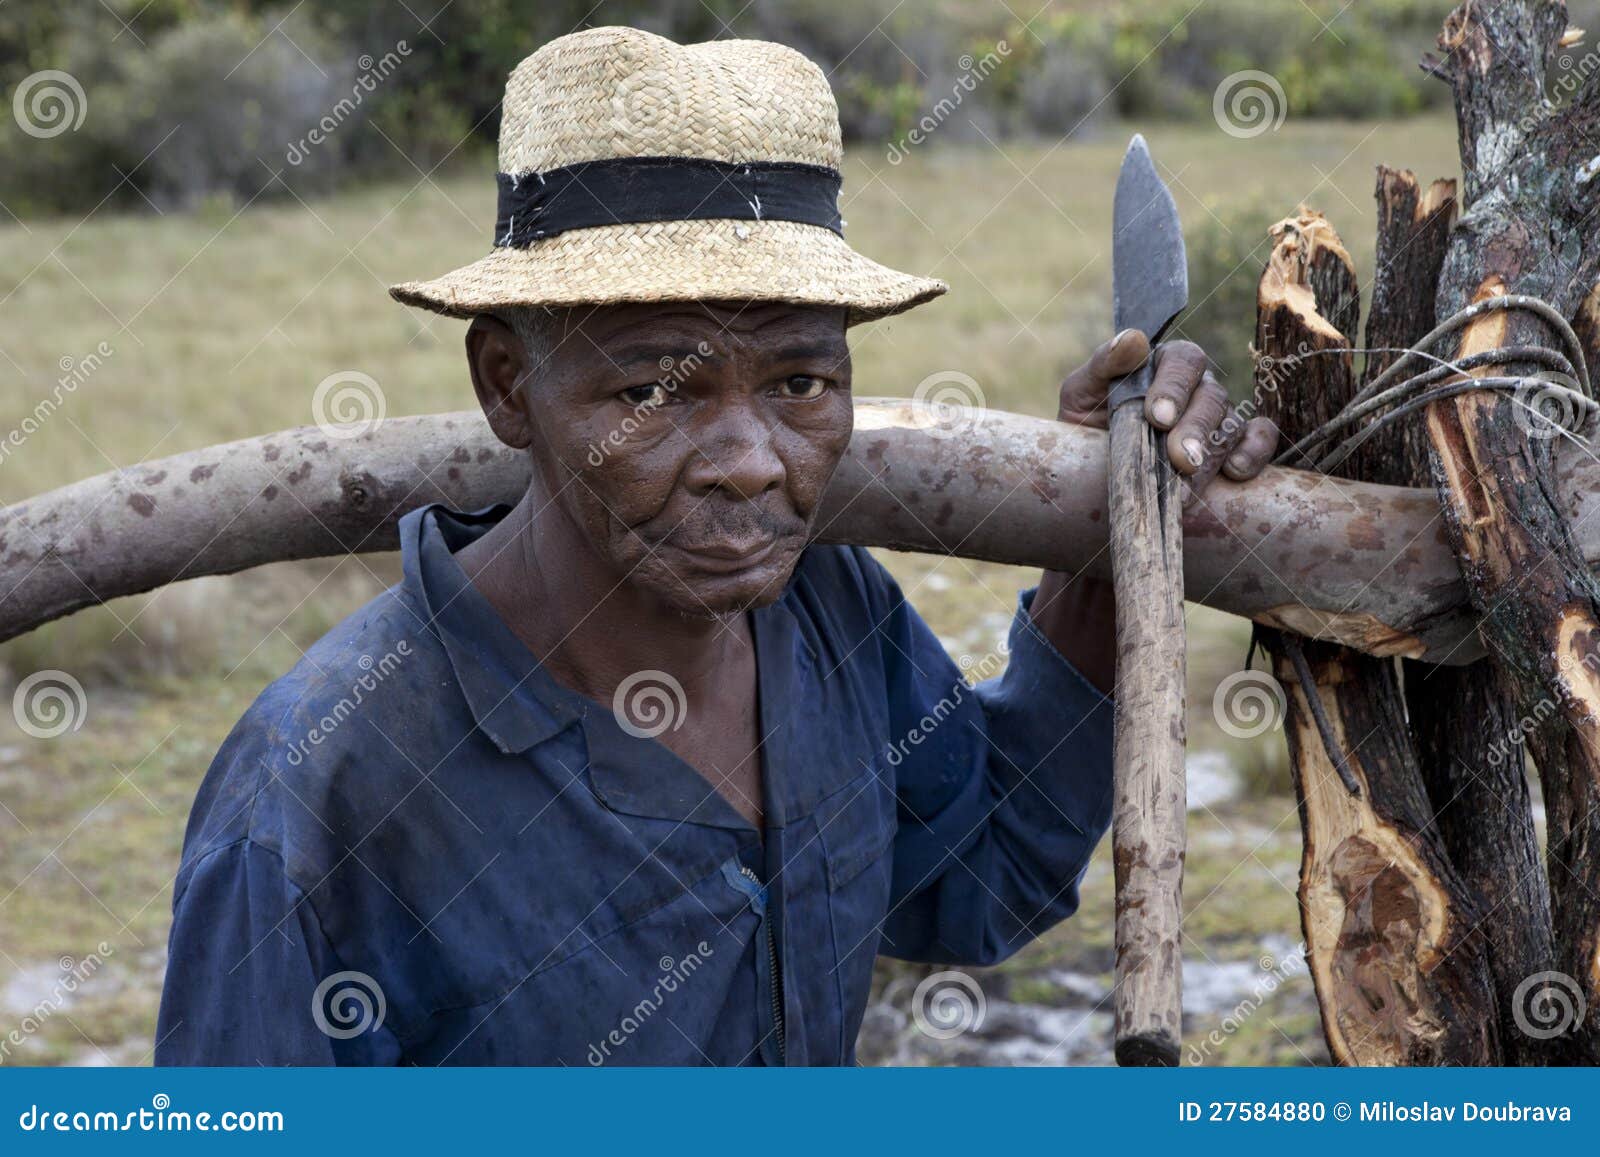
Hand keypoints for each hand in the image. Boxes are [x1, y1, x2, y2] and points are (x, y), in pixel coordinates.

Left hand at [1057, 330, 1278, 500]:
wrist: (1091, 474)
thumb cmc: (1086, 425)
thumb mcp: (1081, 392)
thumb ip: (1104, 363)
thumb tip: (1133, 340)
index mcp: (1165, 364)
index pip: (1184, 360)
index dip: (1175, 386)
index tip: (1157, 418)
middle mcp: (1198, 386)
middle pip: (1212, 397)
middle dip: (1195, 431)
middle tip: (1180, 460)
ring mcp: (1218, 416)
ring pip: (1231, 425)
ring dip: (1211, 456)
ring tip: (1186, 491)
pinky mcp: (1234, 445)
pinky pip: (1259, 438)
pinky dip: (1255, 451)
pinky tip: (1235, 471)